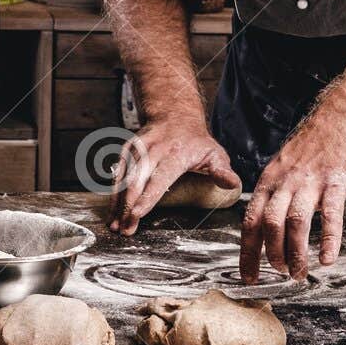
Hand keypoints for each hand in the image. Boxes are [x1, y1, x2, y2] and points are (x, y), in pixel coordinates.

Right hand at [108, 112, 240, 235]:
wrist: (175, 115)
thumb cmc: (197, 141)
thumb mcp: (215, 153)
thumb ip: (222, 171)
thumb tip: (233, 184)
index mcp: (175, 154)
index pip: (159, 178)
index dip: (148, 197)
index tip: (138, 214)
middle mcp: (153, 150)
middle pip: (136, 180)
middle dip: (128, 206)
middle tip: (124, 229)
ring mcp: (138, 149)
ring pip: (123, 178)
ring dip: (117, 203)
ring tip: (114, 225)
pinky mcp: (127, 150)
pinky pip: (117, 173)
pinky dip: (113, 193)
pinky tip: (112, 211)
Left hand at [240, 104, 345, 282]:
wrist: (343, 113)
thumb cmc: (315, 144)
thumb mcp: (284, 165)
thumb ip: (276, 193)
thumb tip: (267, 226)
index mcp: (269, 180)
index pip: (251, 221)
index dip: (248, 252)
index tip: (249, 276)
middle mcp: (285, 181)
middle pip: (270, 224)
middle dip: (272, 255)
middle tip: (281, 273)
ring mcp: (311, 181)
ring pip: (296, 223)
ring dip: (296, 253)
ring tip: (300, 273)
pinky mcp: (335, 181)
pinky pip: (330, 215)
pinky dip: (328, 240)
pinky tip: (328, 258)